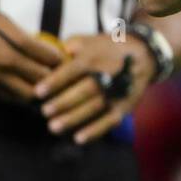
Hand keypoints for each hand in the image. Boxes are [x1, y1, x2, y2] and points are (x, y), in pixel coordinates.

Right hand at [0, 6, 65, 103]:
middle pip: (40, 81)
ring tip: (43, 89)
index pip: (47, 59)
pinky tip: (24, 91)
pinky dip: (19, 97)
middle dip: (52, 81)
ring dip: (36, 93)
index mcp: (13, 44)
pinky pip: (7, 98)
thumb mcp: (3, 22)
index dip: (59, 61)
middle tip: (59, 79)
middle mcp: (5, 63)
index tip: (64, 61)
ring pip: (25, 96)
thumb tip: (43, 48)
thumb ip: (24, 38)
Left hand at [32, 31, 158, 143]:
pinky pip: (109, 121)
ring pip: (95, 106)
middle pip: (84, 90)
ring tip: (53, 127)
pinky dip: (95, 131)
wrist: (142, 56)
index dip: (55, 81)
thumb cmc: (106, 49)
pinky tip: (78, 139)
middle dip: (63, 102)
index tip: (38, 92)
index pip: (72, 69)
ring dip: (74, 118)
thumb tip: (44, 61)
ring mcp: (117, 92)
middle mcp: (106, 74)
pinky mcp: (124, 106)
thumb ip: (65, 50)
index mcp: (93, 57)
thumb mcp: (86, 41)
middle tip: (44, 112)